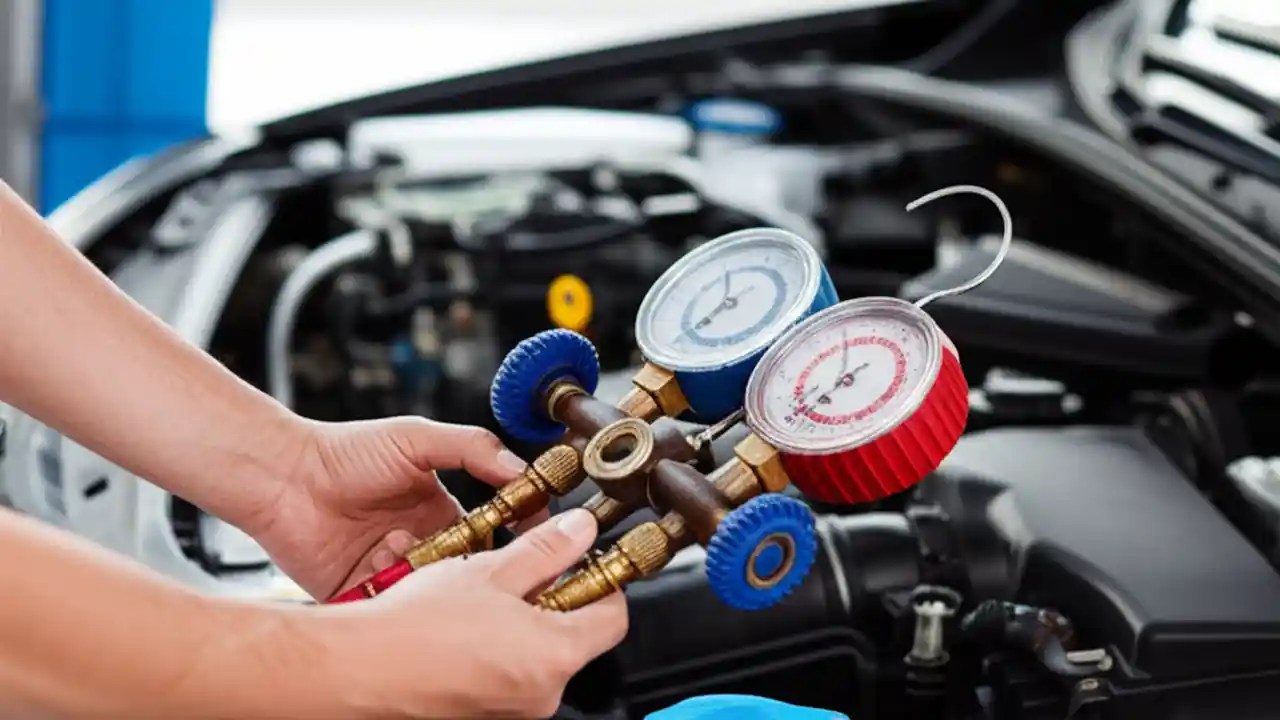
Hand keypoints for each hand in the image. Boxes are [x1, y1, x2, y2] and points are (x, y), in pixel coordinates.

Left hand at [245, 416, 537, 599]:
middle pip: (465, 571)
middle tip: (459, 551)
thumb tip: (520, 468)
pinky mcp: (362, 596)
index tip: (531, 536)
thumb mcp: (416, 439)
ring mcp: (392, 573)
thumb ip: (473, 449)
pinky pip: (391, 608)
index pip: (493, 533)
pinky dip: (390, 586)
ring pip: (431, 594)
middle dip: (467, 565)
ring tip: (398, 543)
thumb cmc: (343, 453)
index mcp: (440, 511)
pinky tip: (374, 556)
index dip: (513, 537)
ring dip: (423, 573)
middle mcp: (421, 545)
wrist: (282, 477)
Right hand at [312, 510, 627, 718]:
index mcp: (555, 655)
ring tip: (485, 589)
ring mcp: (511, 710)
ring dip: (521, 617)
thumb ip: (545, 550)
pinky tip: (465, 619)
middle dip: (555, 595)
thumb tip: (580, 531)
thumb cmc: (416, 627)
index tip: (583, 557)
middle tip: (527, 563)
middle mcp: (541, 693)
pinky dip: (495, 643)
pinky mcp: (481, 713)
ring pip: (535, 653)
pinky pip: (505, 672)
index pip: (613, 615)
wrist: (356, 670)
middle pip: (574, 635)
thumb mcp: (490, 570)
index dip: (601, 579)